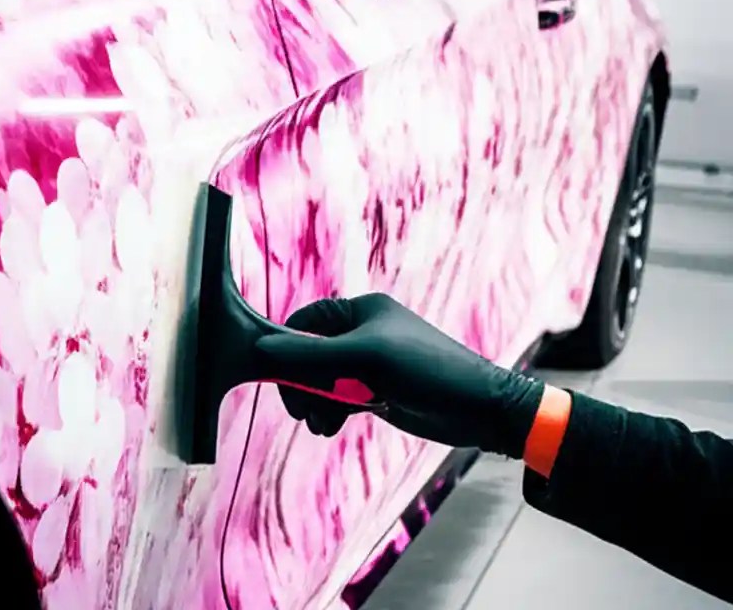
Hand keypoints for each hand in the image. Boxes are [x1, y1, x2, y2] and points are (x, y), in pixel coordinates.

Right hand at [254, 293, 545, 457]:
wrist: (479, 409)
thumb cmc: (428, 371)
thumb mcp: (365, 359)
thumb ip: (311, 354)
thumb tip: (261, 348)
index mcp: (360, 312)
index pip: (304, 322)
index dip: (284, 347)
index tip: (271, 374)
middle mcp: (361, 334)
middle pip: (307, 355)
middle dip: (299, 383)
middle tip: (299, 410)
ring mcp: (367, 365)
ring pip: (319, 382)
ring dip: (313, 403)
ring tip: (317, 424)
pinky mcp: (374, 392)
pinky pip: (336, 399)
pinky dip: (328, 414)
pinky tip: (328, 428)